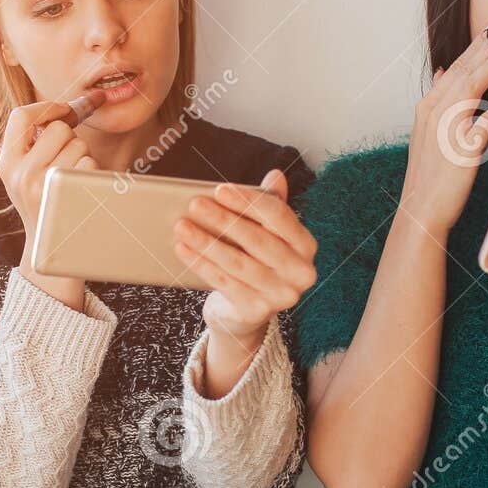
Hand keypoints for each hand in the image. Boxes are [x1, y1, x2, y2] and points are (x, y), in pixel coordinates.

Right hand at [0, 89, 101, 302]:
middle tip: (67, 162)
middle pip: (59, 129)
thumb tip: (68, 107)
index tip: (64, 109)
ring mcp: (43, 186)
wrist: (52, 252)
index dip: (47, 107)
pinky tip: (84, 192)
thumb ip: (35, 144)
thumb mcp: (25, 176)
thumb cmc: (46, 205)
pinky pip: (91, 165)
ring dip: (84, 158)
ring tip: (73, 182)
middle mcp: (21, 174)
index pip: (21, 116)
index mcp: (7, 164)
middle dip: (71, 139)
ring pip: (79, 145)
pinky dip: (94, 174)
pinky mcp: (67, 196)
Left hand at [173, 168, 317, 343]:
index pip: (279, 216)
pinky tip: (183, 249)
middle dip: (223, 220)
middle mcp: (301, 272)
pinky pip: (224, 283)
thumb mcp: (266, 233)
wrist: (246, 311)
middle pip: (257, 240)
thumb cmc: (256, 261)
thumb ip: (271, 205)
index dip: (248, 201)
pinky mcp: (257, 311)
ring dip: (206, 242)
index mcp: (306, 245)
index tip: (220, 190)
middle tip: (195, 204)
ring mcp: (281, 295)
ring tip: (182, 226)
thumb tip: (276, 175)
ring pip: (237, 263)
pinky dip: (201, 264)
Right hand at [401, 18, 487, 233]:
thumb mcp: (427, 131)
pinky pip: (487, 121)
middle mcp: (435, 112)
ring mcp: (448, 129)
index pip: (455, 68)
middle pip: (465, 70)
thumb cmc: (429, 173)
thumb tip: (444, 71)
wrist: (422, 208)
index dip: (476, 46)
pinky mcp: (463, 148)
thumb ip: (437, 99)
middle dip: (487, 45)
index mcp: (427, 107)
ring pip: (473, 86)